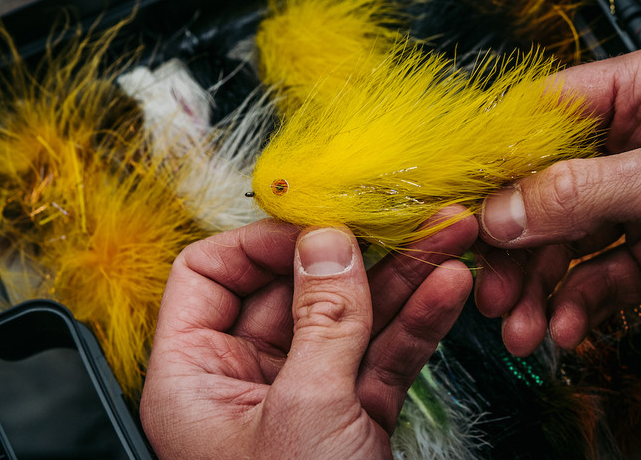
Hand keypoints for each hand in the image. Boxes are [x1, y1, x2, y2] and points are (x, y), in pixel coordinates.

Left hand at [141, 210, 476, 458]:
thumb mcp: (306, 410)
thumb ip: (323, 319)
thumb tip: (327, 241)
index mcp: (193, 379)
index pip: (209, 273)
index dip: (266, 242)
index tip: (323, 224)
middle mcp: (242, 385)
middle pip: (291, 291)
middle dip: (353, 254)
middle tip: (403, 219)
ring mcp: (301, 401)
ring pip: (348, 320)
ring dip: (400, 280)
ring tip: (447, 241)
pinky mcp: (351, 421)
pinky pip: (380, 358)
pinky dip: (415, 324)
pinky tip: (445, 291)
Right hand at [476, 42, 640, 352]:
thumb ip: (584, 193)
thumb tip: (500, 209)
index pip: (551, 114)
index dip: (500, 161)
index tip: (457, 206)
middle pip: (551, 185)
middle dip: (515, 241)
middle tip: (486, 288)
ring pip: (570, 239)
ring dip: (539, 285)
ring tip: (520, 326)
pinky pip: (602, 278)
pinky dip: (578, 306)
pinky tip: (564, 332)